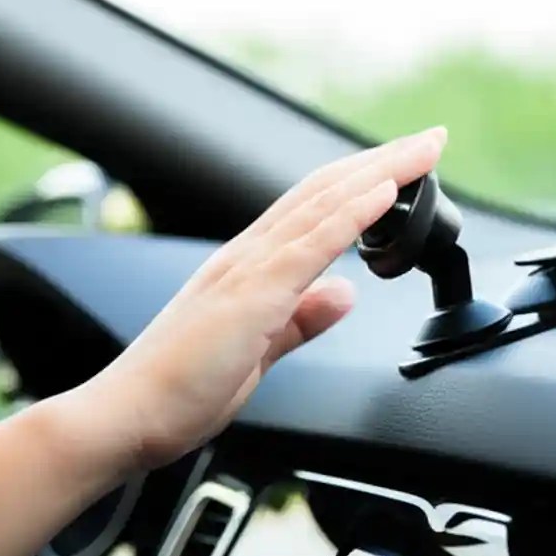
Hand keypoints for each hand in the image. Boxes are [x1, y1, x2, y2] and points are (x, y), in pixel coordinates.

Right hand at [65, 126, 446, 472]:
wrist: (124, 417)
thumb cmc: (177, 390)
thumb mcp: (259, 352)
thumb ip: (300, 320)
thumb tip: (343, 294)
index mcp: (248, 267)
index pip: (317, 208)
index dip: (364, 183)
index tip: (407, 169)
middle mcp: (247, 255)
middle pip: (327, 191)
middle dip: (383, 162)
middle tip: (431, 139)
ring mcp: (247, 270)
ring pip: (324, 204)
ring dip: (379, 173)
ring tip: (423, 150)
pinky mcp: (250, 296)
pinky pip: (310, 245)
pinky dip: (350, 214)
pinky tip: (383, 191)